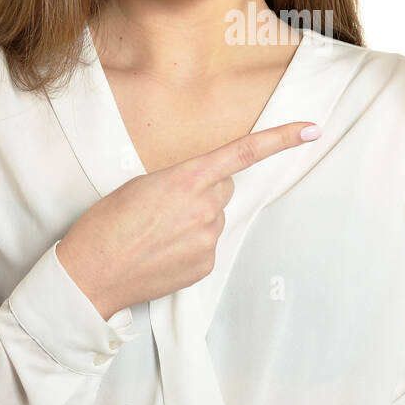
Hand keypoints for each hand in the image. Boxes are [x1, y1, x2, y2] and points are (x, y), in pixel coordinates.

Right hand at [55, 121, 320, 319]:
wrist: (91, 276)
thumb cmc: (106, 225)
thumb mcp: (141, 185)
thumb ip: (182, 180)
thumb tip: (202, 189)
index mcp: (186, 179)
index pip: (244, 153)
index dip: (282, 139)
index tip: (313, 129)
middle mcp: (205, 208)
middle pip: (224, 187)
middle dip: (204, 190)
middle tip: (166, 206)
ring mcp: (208, 240)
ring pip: (215, 217)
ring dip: (195, 219)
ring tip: (157, 233)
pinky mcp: (206, 266)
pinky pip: (207, 245)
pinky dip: (190, 245)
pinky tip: (162, 252)